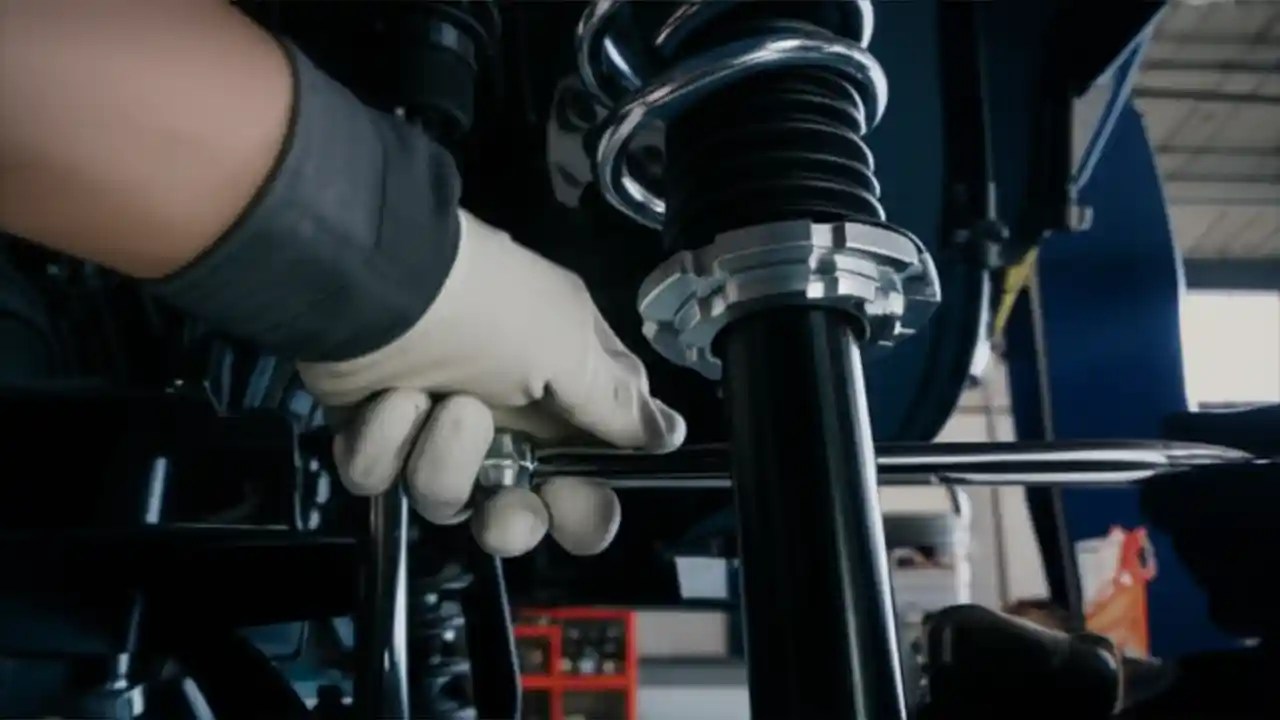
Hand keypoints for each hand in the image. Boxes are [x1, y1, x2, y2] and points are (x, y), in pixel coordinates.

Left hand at [299, 211, 685, 556]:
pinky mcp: (372, 434)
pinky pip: (379, 476)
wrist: (374, 280)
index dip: (585, 502)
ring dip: (446, 457)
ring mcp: (432, 429)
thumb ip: (618, 405)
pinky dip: (384, 439)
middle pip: (519, 510)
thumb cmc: (487, 308)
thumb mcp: (568, 347)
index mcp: (559, 395)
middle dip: (512, 519)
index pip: (589, 472)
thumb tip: (671, 432)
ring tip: (441, 404)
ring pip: (447, 499)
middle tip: (506, 505)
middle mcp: (501, 420)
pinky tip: (389, 397)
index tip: (572, 501)